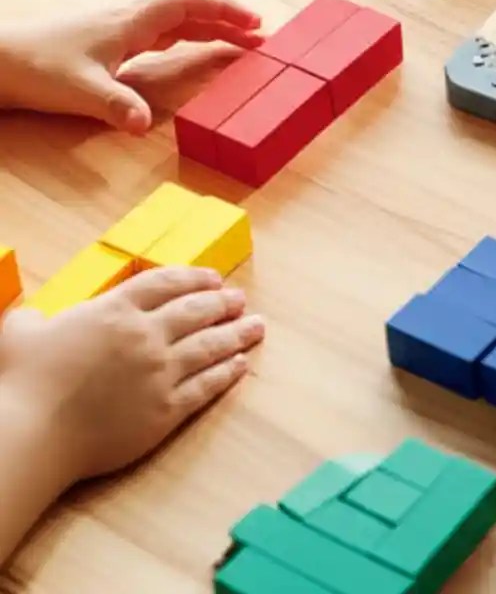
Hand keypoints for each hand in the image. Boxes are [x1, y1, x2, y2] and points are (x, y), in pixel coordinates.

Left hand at [0, 0, 262, 134]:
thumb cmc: (35, 69)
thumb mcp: (81, 90)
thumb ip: (116, 106)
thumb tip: (143, 126)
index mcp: (130, 23)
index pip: (188, 5)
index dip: (225, 11)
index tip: (256, 24)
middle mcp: (130, 21)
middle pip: (190, 12)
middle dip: (229, 22)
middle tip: (263, 39)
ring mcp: (121, 31)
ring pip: (178, 23)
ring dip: (211, 30)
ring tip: (241, 45)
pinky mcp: (113, 44)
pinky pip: (163, 35)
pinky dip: (189, 40)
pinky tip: (194, 51)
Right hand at [0, 266, 263, 483]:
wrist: (33, 433)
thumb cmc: (20, 383)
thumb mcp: (19, 333)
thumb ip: (33, 320)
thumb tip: (34, 319)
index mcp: (112, 311)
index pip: (164, 283)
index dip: (193, 278)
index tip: (212, 278)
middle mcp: (144, 336)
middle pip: (196, 311)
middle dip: (222, 302)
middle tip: (239, 299)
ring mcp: (160, 373)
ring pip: (210, 347)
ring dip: (237, 334)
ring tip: (256, 325)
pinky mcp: (167, 409)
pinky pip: (206, 386)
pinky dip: (227, 373)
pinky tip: (240, 365)